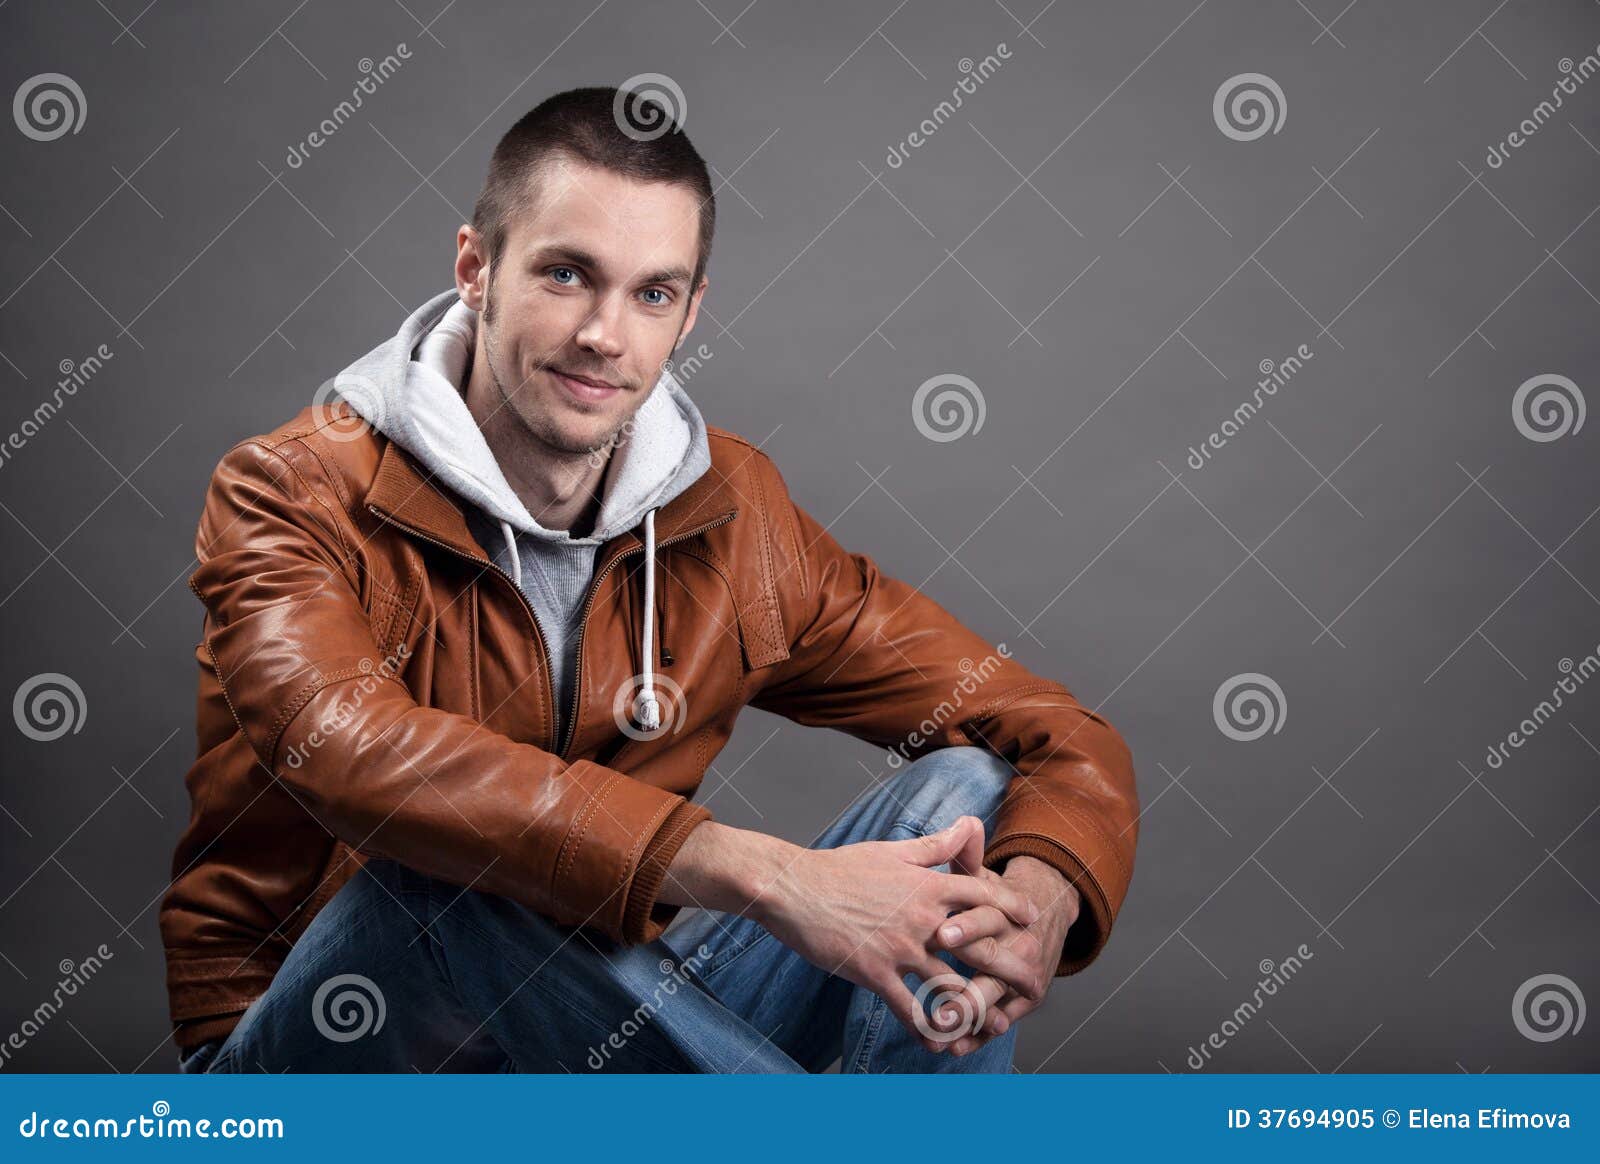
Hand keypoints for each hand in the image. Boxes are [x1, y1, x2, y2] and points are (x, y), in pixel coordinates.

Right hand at [749, 817, 1040, 1053]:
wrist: (794, 889)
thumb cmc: (841, 868)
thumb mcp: (892, 851)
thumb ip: (936, 845)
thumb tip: (970, 824)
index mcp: (927, 884)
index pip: (982, 894)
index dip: (1012, 906)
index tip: (1032, 918)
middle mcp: (921, 917)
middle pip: (978, 945)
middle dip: (1009, 966)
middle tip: (1033, 984)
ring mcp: (900, 948)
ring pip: (949, 984)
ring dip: (972, 1007)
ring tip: (993, 1023)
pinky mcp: (875, 973)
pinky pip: (909, 1007)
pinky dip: (927, 1027)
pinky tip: (939, 1041)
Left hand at [929, 833, 1080, 1055]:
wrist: (1048, 914)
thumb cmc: (997, 898)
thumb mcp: (982, 876)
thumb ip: (967, 854)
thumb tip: (969, 821)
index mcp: (1003, 912)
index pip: (986, 917)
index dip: (966, 925)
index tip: (941, 932)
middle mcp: (1017, 945)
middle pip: (992, 967)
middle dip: (966, 984)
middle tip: (940, 1000)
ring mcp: (1019, 976)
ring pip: (993, 1000)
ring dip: (968, 1017)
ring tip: (941, 1032)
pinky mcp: (1019, 999)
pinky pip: (995, 1020)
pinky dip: (974, 1036)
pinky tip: (951, 1047)